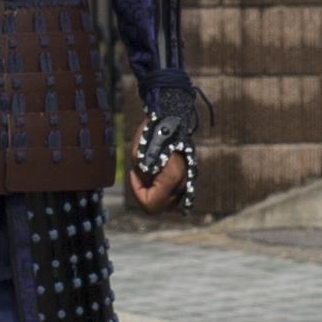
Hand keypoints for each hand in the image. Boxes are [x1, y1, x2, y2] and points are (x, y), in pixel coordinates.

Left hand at [126, 94, 198, 214]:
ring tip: (148, 171)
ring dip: (155, 192)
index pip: (151, 204)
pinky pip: (173, 193)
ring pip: (168, 202)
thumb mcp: (138, 154)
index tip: (133, 173)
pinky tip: (156, 172)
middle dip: (145, 193)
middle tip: (139, 173)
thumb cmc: (152, 132)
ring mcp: (188, 181)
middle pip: (160, 206)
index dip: (137, 193)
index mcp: (172, 178)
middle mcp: (183, 183)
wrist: (171, 115)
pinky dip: (163, 188)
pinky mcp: (187, 177)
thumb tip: (145, 185)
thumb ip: (141, 175)